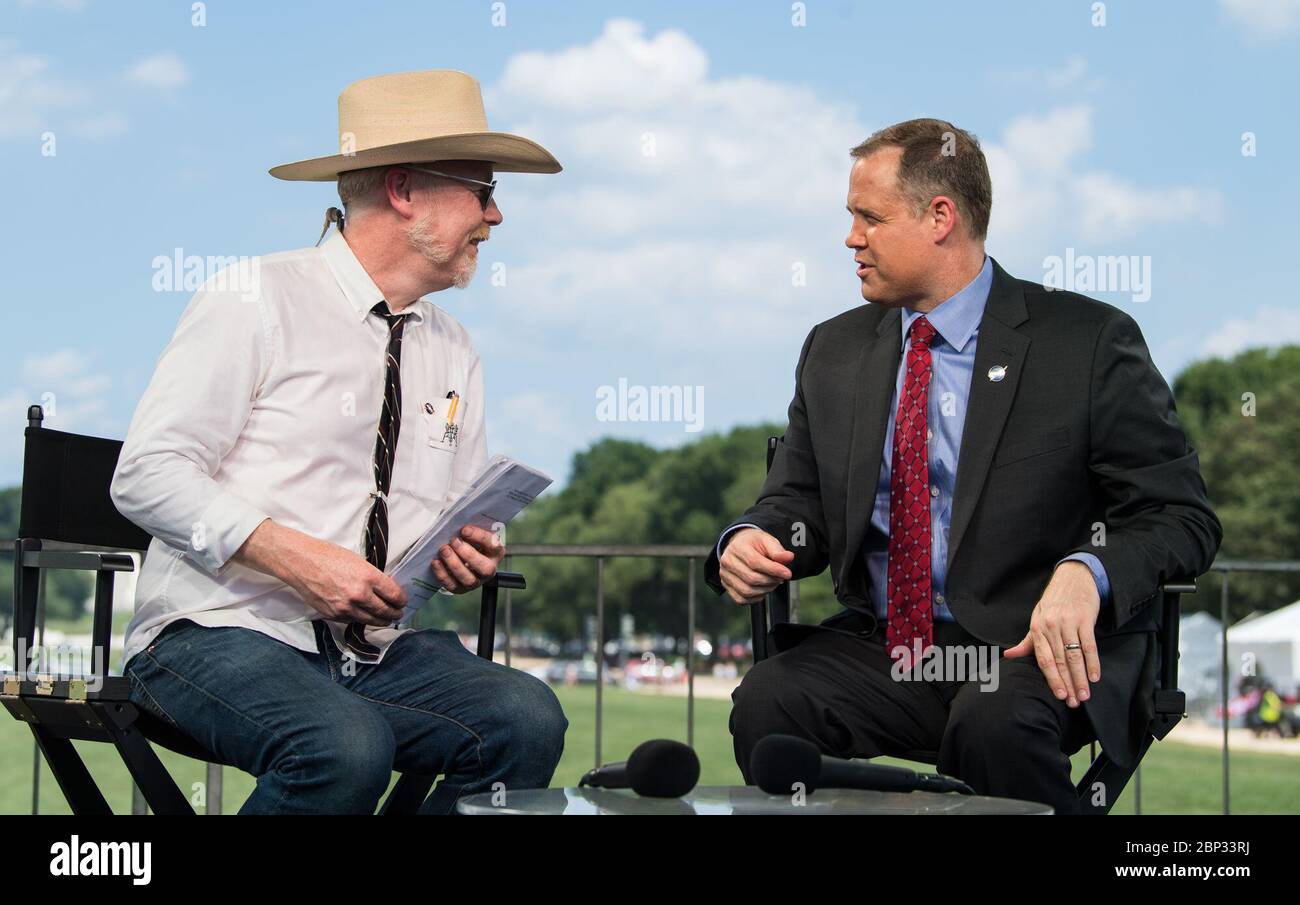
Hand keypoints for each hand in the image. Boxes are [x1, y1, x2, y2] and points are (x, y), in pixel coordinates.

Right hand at [234, 520, 406, 625]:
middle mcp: (359, 595)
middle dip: (395, 613)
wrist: (301, 562)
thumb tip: (386, 590)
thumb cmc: (329, 555)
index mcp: (368, 577)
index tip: (403, 601)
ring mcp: (345, 608)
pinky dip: (362, 620)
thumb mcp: (358, 561)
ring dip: (381, 620)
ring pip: (371, 620)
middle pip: (385, 611)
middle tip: (398, 613)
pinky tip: (365, 616)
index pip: (395, 595)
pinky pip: (353, 621)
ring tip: (386, 619)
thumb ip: (372, 577)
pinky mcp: (333, 615)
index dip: (402, 600)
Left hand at [429, 524, 503, 593]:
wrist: (461, 556)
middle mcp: (489, 569)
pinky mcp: (460, 589)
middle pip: (485, 568)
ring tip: (444, 550)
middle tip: (454, 541)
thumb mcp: (473, 532)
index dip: (479, 537)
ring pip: (469, 579)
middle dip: (468, 554)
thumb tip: (454, 519)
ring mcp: (475, 581)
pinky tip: (436, 561)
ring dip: (454, 564)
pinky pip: (452, 585)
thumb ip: (469, 527)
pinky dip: (442, 574)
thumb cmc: (468, 540)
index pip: (493, 545)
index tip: (464, 529)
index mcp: (496, 552)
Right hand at [719, 527, 793, 604]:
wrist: (740, 546)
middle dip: (771, 581)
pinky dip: (756, 598)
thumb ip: (778, 550)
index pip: (755, 562)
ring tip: (773, 582)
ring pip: (747, 591)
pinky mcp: (726, 586)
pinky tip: (763, 589)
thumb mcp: (767, 541)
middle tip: (781, 578)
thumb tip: (788, 557)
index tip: (787, 573)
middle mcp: (727, 561)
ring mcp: (725, 575)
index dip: (773, 570)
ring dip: (765, 590)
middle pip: (751, 578)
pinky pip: (741, 599)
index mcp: (737, 547)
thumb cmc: (754, 544)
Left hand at [1003, 561, 1101, 707]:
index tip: (1059, 696)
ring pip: (1074, 656)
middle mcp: (1051, 626)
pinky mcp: (1085, 619)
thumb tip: (1008, 656)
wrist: (1073, 577)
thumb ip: (1027, 641)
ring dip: (1081, 678)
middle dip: (1067, 684)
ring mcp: (1068, 622)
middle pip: (1059, 661)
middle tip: (1074, 702)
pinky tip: (1095, 676)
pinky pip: (1089, 645)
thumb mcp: (1037, 618)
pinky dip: (1093, 662)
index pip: (1044, 660)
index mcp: (1037, 628)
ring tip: (1085, 695)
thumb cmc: (1054, 601)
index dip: (1052, 679)